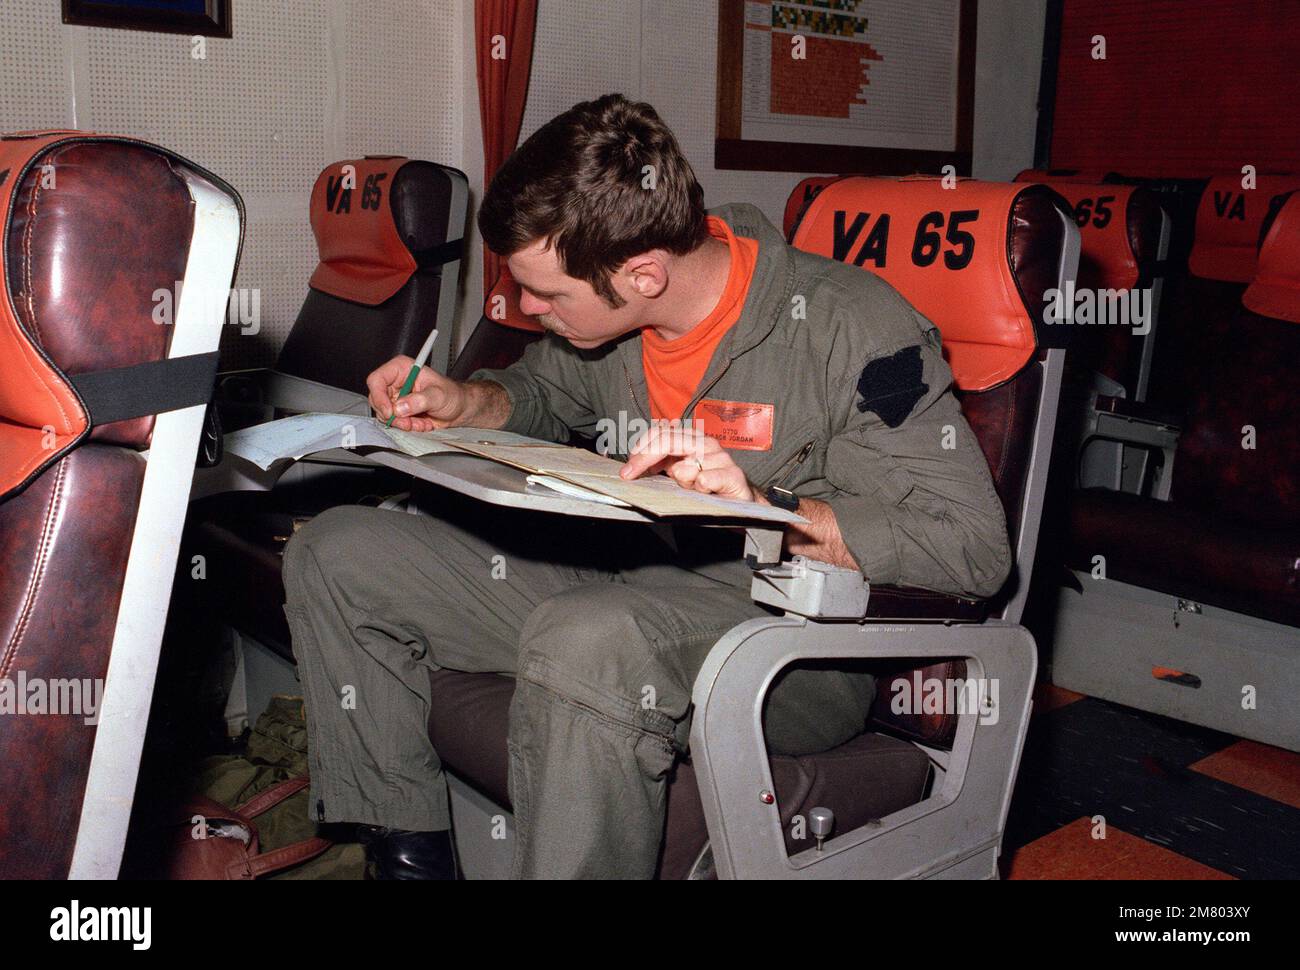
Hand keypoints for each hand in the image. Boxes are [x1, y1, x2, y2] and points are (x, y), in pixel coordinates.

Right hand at [365, 355, 466, 431]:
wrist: (459, 408)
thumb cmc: (452, 395)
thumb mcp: (438, 395)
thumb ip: (419, 400)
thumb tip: (400, 407)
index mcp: (402, 369)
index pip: (377, 380)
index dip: (379, 397)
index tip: (390, 411)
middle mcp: (396, 382)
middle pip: (377, 399)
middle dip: (393, 415)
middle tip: (408, 422)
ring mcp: (396, 398)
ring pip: (384, 414)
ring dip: (402, 423)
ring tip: (420, 422)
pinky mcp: (399, 411)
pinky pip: (393, 422)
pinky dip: (406, 427)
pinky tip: (421, 424)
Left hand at [619, 424, 756, 501]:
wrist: (740, 503)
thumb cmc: (708, 487)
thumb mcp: (679, 473)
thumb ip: (660, 464)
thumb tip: (634, 462)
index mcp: (691, 440)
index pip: (661, 433)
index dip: (641, 448)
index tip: (628, 468)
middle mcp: (705, 444)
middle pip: (668, 441)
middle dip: (644, 458)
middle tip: (629, 475)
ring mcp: (721, 458)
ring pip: (686, 466)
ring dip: (680, 479)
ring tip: (689, 489)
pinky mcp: (734, 476)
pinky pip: (706, 479)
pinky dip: (700, 486)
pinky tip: (704, 491)